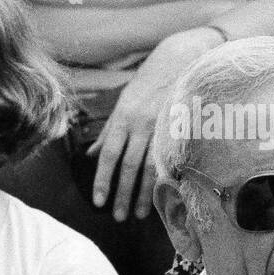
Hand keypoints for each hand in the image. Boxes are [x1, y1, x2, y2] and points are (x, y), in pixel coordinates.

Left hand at [89, 28, 223, 221]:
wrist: (181, 57)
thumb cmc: (148, 83)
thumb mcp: (122, 103)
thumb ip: (108, 131)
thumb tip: (90, 154)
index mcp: (123, 118)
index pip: (109, 155)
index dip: (102, 180)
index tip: (98, 201)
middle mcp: (141, 124)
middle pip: (130, 166)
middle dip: (124, 194)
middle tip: (119, 217)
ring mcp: (164, 126)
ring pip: (153, 165)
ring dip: (146, 193)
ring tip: (141, 214)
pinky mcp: (183, 127)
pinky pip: (174, 157)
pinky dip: (169, 178)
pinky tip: (167, 194)